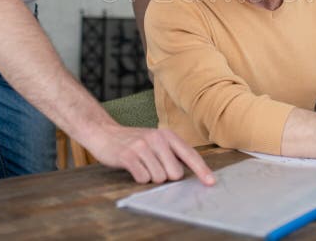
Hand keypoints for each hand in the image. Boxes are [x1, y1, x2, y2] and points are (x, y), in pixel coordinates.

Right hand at [89, 124, 215, 185]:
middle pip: (175, 173)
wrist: (104, 132)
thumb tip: (193, 171)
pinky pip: (143, 178)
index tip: (211, 182)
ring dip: (151, 177)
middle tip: (153, 167)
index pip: (189, 154)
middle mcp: (157, 138)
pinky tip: (133, 168)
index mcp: (167, 135)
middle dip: (166, 177)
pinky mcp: (128, 155)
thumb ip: (173, 153)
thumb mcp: (156, 141)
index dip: (202, 170)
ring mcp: (142, 146)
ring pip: (159, 178)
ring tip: (141, 165)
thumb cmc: (134, 141)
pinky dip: (139, 178)